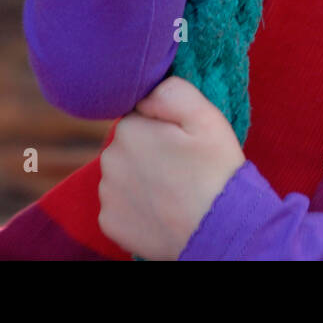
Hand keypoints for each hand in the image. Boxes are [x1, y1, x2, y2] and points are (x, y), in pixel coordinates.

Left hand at [98, 76, 245, 259]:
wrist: (216, 231)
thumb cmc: (215, 171)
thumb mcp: (206, 117)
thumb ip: (173, 91)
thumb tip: (147, 91)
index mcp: (129, 128)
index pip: (140, 115)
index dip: (164, 125)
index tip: (184, 141)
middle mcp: (108, 159)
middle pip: (129, 144)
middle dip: (150, 149)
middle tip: (182, 164)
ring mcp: (107, 194)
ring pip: (124, 173)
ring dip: (143, 177)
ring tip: (175, 188)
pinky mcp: (109, 223)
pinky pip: (121, 204)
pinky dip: (138, 205)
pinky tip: (163, 208)